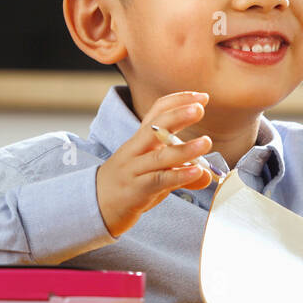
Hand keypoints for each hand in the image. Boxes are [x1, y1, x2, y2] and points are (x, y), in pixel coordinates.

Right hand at [95, 91, 214, 237]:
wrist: (96, 205)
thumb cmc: (130, 182)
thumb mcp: (156, 171)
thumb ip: (181, 170)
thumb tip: (207, 174)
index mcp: (141, 139)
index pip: (157, 111)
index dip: (178, 101)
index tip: (202, 97)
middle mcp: (136, 150)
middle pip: (155, 127)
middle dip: (177, 115)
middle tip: (199, 109)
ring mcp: (134, 169)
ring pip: (160, 156)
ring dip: (185, 149)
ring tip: (206, 142)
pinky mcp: (136, 189)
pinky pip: (159, 180)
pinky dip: (179, 175)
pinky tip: (196, 171)